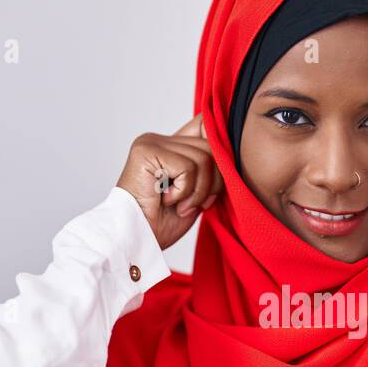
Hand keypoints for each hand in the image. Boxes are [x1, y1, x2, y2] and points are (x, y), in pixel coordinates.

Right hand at [116, 113, 224, 249]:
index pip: (206, 125)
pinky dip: (184, 192)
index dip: (220, 150)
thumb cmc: (160, 224)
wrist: (135, 241)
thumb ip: (208, 172)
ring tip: (179, 205)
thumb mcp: (194, 194)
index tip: (215, 184)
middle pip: (211, 145)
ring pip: (203, 158)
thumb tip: (232, 154)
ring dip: (197, 191)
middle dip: (212, 183)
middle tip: (193, 204)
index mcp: (170, 147)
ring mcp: (151, 143)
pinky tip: (167, 200)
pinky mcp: (147, 151)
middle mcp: (159, 140)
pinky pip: (188, 167)